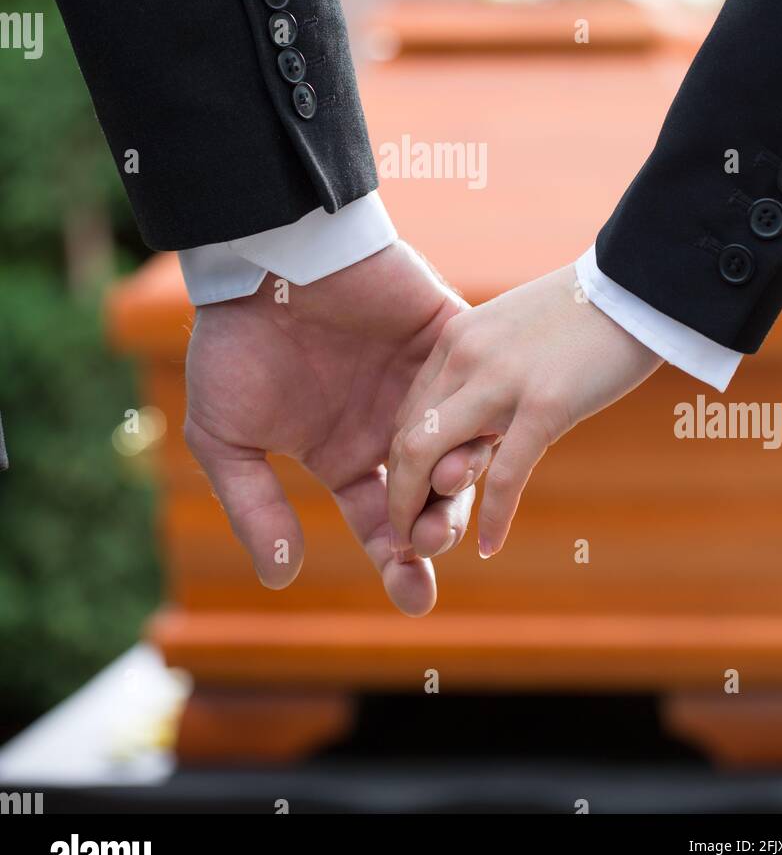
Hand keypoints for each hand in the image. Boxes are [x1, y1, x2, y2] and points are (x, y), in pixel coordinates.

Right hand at [184, 242, 471, 616]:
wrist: (262, 257)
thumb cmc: (235, 343)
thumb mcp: (227, 436)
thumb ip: (255, 506)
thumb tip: (282, 577)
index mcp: (344, 455)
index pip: (384, 523)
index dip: (400, 563)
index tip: (416, 597)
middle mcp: (390, 426)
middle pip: (433, 496)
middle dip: (438, 530)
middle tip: (435, 543)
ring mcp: (423, 382)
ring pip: (464, 447)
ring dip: (462, 483)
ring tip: (450, 502)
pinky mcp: (447, 335)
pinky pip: (478, 384)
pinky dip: (480, 417)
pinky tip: (472, 446)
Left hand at [387, 266, 660, 565]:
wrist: (638, 286)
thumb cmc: (584, 313)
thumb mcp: (514, 332)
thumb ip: (486, 369)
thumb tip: (477, 421)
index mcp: (455, 339)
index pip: (408, 415)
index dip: (401, 466)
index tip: (411, 500)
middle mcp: (465, 357)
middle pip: (406, 441)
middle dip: (399, 497)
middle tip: (404, 538)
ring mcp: (502, 380)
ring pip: (431, 458)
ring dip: (420, 512)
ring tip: (425, 547)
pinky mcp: (546, 404)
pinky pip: (505, 475)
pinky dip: (493, 517)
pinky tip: (490, 546)